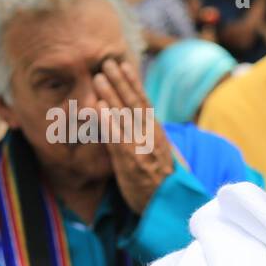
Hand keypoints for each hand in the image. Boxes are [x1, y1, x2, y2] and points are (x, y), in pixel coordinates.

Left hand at [94, 58, 174, 214]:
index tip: (124, 66)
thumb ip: (149, 136)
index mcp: (157, 133)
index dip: (133, 83)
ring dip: (110, 95)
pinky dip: (107, 121)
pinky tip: (97, 108)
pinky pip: (116, 137)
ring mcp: (140, 146)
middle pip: (133, 103)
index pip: (144, 102)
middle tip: (106, 62)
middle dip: (120, 82)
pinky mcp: (129, 160)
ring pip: (124, 116)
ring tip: (98, 78)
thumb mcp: (159, 154)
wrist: (167, 203)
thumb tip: (139, 122)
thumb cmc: (161, 181)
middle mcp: (150, 136)